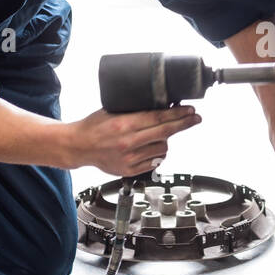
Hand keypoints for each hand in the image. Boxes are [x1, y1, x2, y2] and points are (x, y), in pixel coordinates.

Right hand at [65, 105, 200, 174]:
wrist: (79, 147)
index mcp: (124, 125)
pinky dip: (158, 154)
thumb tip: (160, 104)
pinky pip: (155, 161)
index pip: (158, 118)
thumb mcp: (112, 111)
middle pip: (165, 132)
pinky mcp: (130, 170)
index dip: (177, 114)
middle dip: (184, 124)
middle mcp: (128, 142)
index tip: (190, 110)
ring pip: (163, 148)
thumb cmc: (94, 127)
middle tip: (195, 118)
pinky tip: (152, 147)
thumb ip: (134, 110)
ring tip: (159, 134)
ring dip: (166, 140)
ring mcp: (130, 159)